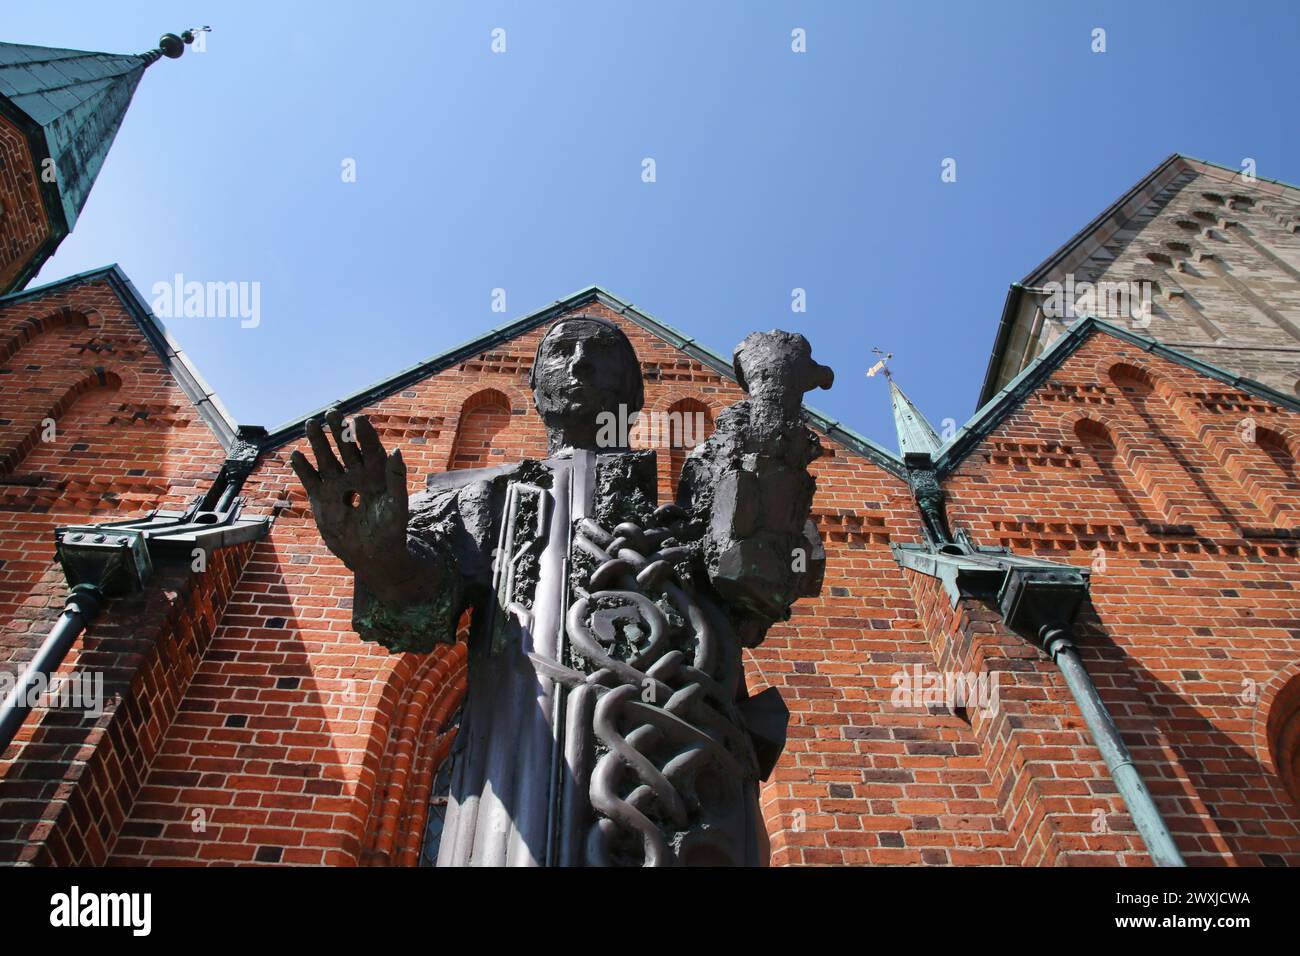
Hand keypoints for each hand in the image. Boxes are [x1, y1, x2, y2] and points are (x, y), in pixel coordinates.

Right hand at [290, 409, 409, 575]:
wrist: (372, 556)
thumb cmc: (390, 530)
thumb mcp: (396, 505)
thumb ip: (396, 478)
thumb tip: (396, 450)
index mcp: (376, 473)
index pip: (370, 448)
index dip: (364, 434)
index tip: (358, 419)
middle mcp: (356, 475)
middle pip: (345, 447)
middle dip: (338, 430)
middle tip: (332, 412)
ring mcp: (337, 485)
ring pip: (326, 459)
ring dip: (318, 442)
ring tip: (311, 424)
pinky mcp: (321, 498)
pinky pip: (310, 479)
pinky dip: (303, 468)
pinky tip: (296, 455)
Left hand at [733, 330, 833, 418]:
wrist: (774, 385)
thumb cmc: (797, 381)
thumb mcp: (818, 377)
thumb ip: (827, 375)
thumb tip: (827, 382)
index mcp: (796, 339)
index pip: (795, 350)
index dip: (792, 365)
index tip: (789, 377)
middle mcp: (777, 334)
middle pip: (776, 349)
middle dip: (775, 361)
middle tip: (773, 378)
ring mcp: (759, 339)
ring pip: (758, 350)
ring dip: (758, 360)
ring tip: (759, 378)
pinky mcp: (743, 347)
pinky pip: (742, 356)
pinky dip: (743, 365)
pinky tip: (747, 378)